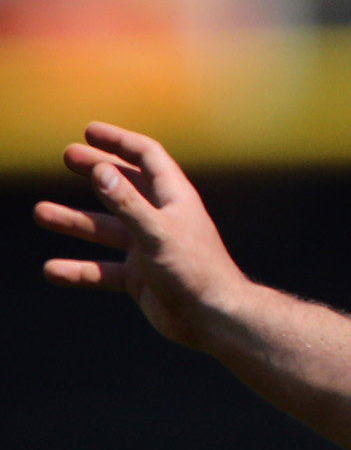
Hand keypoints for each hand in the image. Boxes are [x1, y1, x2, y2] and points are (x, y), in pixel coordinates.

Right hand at [35, 123, 251, 350]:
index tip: (89, 131)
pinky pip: (101, 270)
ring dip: (75, 221)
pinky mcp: (139, 277)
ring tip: (40, 213)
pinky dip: (78, 269)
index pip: (147, 157)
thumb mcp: (157, 231)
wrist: (212, 318)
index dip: (120, 141)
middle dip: (96, 171)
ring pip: (105, 229)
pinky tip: (52, 270)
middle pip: (124, 186)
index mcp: (174, 198)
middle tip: (67, 156)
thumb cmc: (194, 270)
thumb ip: (126, 202)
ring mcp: (148, 248)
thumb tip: (101, 170)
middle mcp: (161, 218)